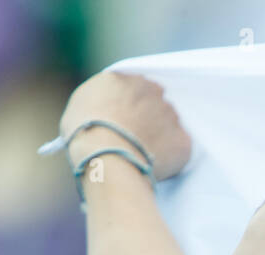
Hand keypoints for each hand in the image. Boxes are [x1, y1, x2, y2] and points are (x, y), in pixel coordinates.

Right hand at [58, 70, 192, 180]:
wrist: (107, 155)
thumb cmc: (85, 131)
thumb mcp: (82, 102)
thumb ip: (102, 98)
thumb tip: (108, 106)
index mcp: (129, 78)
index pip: (135, 88)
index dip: (130, 106)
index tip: (126, 120)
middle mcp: (154, 91)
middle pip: (155, 103)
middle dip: (148, 118)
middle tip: (135, 139)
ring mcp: (171, 115)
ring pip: (169, 125)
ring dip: (160, 136)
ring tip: (142, 155)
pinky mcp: (183, 140)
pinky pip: (179, 148)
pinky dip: (170, 157)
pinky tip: (154, 167)